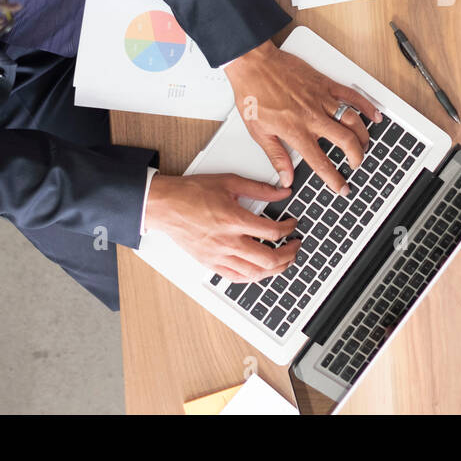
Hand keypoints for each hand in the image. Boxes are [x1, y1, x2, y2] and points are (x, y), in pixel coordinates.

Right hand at [144, 172, 298, 281]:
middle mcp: (227, 241)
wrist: (164, 205)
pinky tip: (259, 270)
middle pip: (269, 259)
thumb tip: (282, 193)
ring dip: (275, 269)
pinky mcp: (210, 263)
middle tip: (295, 246)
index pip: (272, 231)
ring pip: (255, 273)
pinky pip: (236, 278)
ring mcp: (218, 256)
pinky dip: (253, 277)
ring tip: (283, 260)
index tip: (292, 225)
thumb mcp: (229, 182)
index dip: (289, 229)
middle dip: (289, 254)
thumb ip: (259, 189)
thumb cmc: (191, 193)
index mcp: (234, 219)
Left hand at [223, 41, 381, 195]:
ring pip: (353, 121)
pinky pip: (352, 96)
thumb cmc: (254, 94)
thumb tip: (285, 177)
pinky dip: (366, 106)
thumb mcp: (258, 132)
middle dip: (356, 157)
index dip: (334, 179)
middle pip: (346, 142)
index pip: (321, 162)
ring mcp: (322, 99)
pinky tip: (374, 115)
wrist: (254, 64)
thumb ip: (276, 156)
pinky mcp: (326, 85)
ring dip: (362, 136)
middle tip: (355, 164)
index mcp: (296, 131)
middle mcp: (312, 117)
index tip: (342, 188)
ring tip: (363, 145)